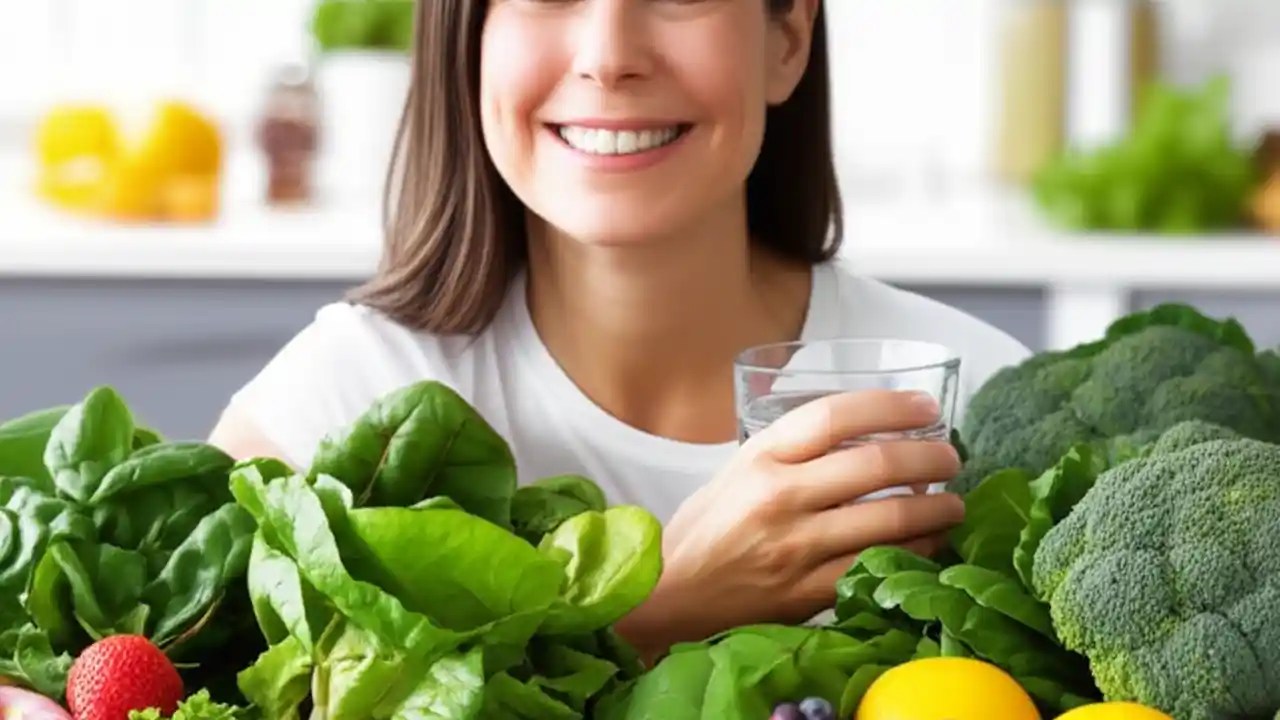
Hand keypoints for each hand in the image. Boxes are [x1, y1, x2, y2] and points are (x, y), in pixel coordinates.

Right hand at [616, 389, 964, 661]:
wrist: (669, 597)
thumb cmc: (703, 531)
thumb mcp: (735, 471)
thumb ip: (790, 451)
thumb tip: (862, 433)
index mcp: (759, 458)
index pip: (835, 416)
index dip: (891, 406)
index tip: (926, 408)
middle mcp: (779, 498)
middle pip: (875, 465)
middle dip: (930, 458)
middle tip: (950, 457)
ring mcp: (796, 549)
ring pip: (890, 520)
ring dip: (936, 508)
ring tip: (953, 501)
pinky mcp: (809, 593)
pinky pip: (879, 566)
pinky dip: (915, 552)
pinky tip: (928, 542)